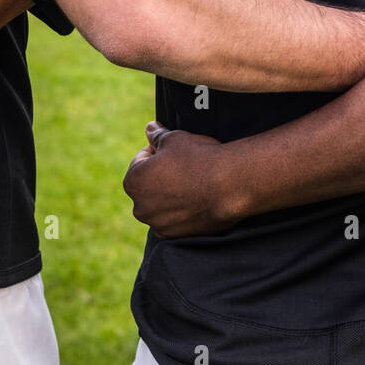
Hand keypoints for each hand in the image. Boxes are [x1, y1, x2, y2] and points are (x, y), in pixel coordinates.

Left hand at [123, 122, 241, 237]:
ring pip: (161, 204)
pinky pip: (174, 220)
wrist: (230, 184)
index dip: (159, 151)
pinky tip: (197, 199)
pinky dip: (182, 212)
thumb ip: (157, 136)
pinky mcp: (176, 235)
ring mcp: (157, 224)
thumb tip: (149, 128)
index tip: (178, 152)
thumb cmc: (200, 158)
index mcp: (133, 181)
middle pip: (148, 185)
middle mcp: (139, 207)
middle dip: (162, 176)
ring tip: (194, 183)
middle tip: (186, 167)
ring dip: (171, 194)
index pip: (141, 160)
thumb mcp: (175, 138)